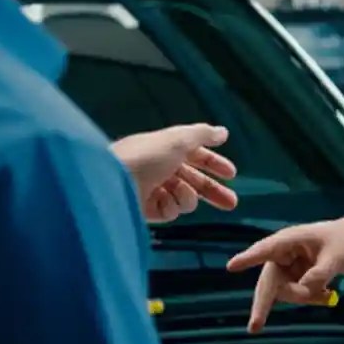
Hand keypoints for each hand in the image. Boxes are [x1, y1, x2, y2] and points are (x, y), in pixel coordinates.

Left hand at [112, 123, 237, 222]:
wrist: (111, 183)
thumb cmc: (144, 156)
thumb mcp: (178, 139)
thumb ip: (203, 134)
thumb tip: (223, 132)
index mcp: (166, 148)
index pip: (195, 155)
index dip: (214, 163)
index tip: (232, 174)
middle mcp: (160, 168)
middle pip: (193, 181)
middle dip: (213, 191)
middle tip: (231, 203)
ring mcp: (153, 190)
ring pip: (184, 198)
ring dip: (187, 196)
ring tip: (178, 192)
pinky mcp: (146, 210)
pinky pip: (170, 211)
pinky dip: (170, 206)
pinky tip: (162, 200)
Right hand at [226, 218, 343, 331]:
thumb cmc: (340, 243)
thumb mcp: (338, 256)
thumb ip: (321, 272)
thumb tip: (303, 289)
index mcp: (289, 240)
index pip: (267, 249)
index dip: (249, 258)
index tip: (231, 266)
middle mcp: (280, 256)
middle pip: (268, 283)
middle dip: (263, 305)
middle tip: (254, 327)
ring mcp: (283, 271)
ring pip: (285, 294)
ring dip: (305, 297)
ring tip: (327, 292)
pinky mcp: (289, 283)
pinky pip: (295, 298)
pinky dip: (310, 299)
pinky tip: (325, 295)